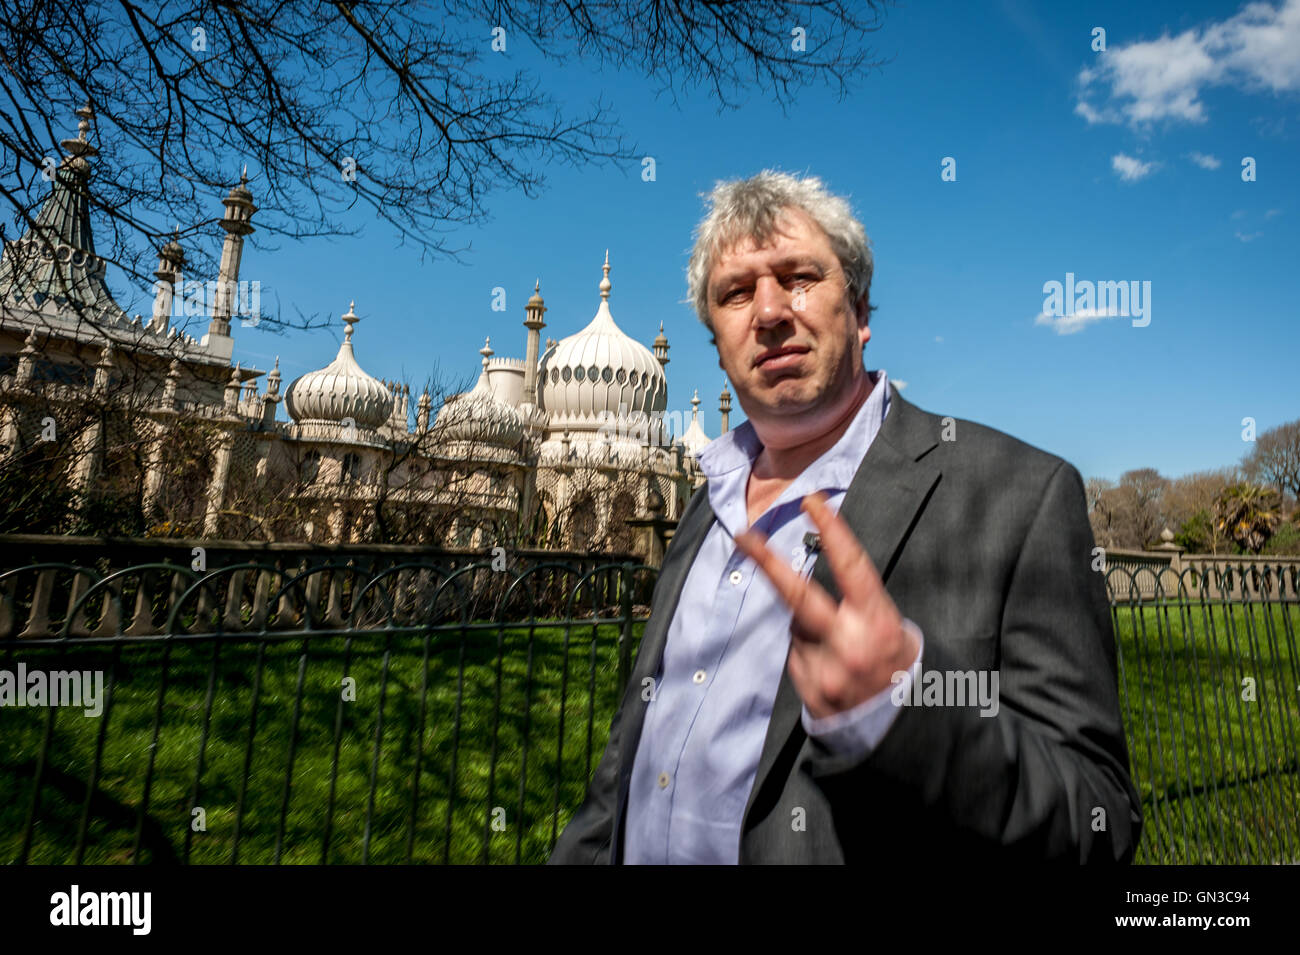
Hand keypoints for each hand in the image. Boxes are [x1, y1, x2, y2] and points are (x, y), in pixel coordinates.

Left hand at [733, 491, 919, 719]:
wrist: (898, 729)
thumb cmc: (898, 667)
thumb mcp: (897, 630)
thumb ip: (859, 606)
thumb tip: (817, 586)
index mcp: (878, 623)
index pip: (852, 567)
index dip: (833, 531)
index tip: (813, 503)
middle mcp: (848, 645)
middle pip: (799, 596)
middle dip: (768, 562)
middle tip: (744, 535)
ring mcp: (825, 671)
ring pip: (798, 629)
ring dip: (810, 630)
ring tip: (840, 650)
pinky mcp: (809, 691)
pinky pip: (798, 657)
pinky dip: (809, 656)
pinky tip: (832, 670)